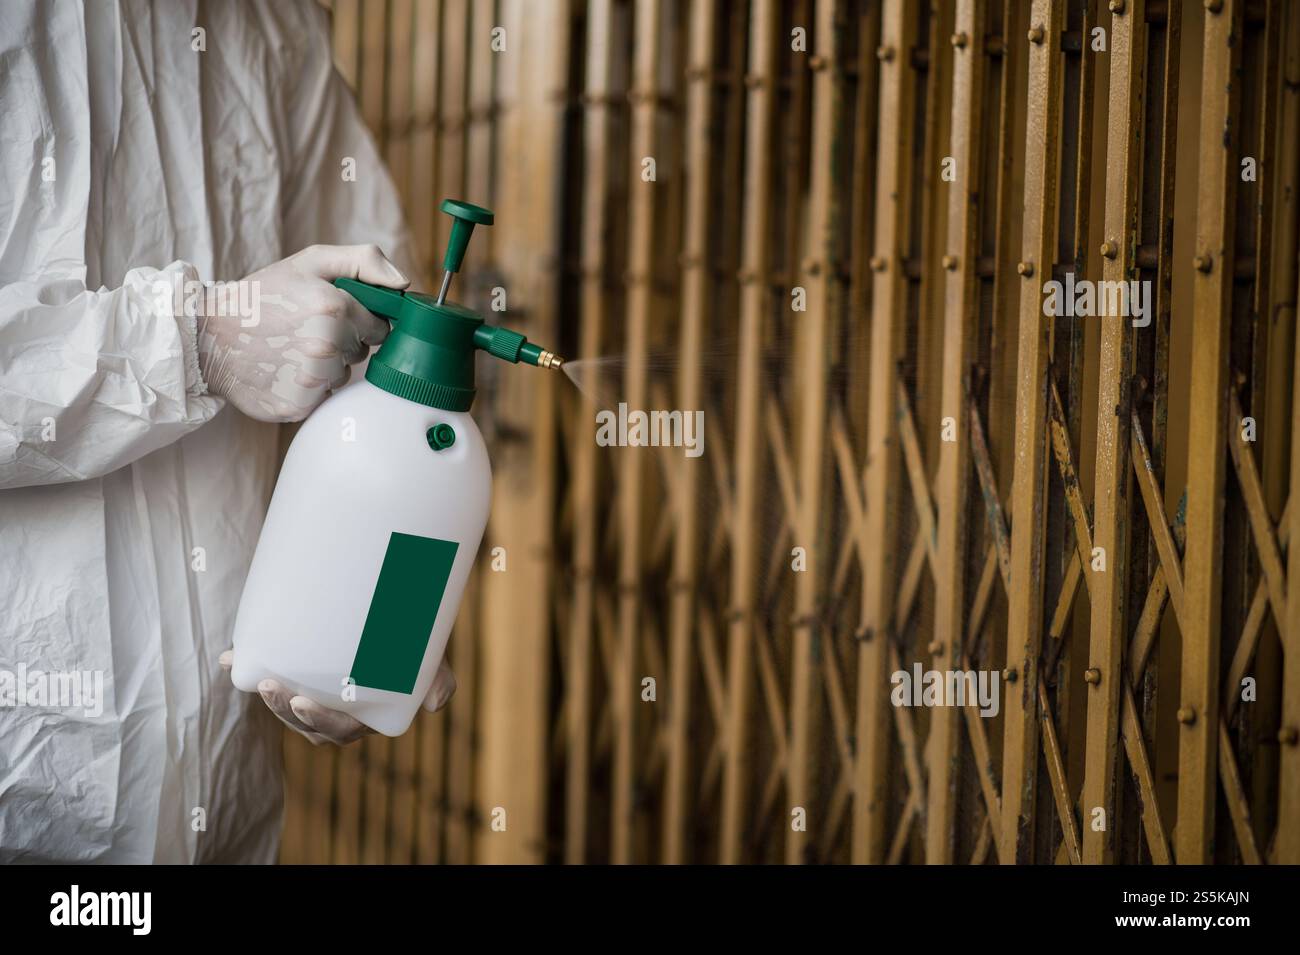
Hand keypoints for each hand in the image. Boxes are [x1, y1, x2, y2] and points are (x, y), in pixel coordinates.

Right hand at [197, 244, 407, 421]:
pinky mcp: (298, 406)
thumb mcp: (311, 262)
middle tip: (305, 329)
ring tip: (291, 349)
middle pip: (363, 353)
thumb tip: (404, 284)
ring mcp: (311, 379)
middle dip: (344, 342)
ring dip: (327, 366)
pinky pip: (324, 399)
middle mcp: (326, 346)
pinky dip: (310, 388)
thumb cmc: (264, 296)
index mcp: (334, 307)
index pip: (380, 327)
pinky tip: (284, 370)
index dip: (361, 320)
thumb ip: (364, 261)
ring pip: (344, 377)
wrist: (208, 335)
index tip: (334, 315)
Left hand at [218, 650, 456, 745]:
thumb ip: (437, 678)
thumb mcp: (433, 657)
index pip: (339, 729)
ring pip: (286, 706)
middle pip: (305, 722)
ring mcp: (321, 693)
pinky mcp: (305, 673)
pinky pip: (277, 678)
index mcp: (369, 716)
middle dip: (281, 708)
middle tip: (269, 684)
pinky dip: (252, 669)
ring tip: (246, 668)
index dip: (317, 722)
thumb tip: (434, 704)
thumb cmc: (421, 638)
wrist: (404, 610)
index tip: (301, 703)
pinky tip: (233, 657)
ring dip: (264, 694)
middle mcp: (342, 711)